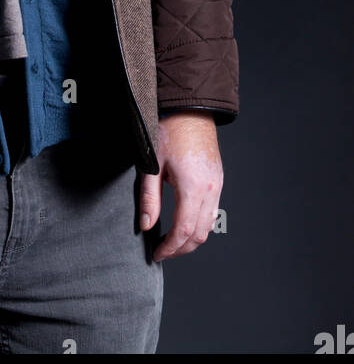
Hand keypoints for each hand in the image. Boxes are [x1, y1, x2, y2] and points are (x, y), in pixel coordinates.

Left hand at [140, 114, 222, 261]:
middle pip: (200, 234)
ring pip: (209, 226)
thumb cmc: (169, 131)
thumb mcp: (152, 165)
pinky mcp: (218, 180)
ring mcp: (217, 185)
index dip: (170, 248)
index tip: (157, 254)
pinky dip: (200, 224)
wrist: (190, 109)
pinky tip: (184, 223)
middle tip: (163, 252)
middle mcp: (211, 190)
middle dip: (181, 248)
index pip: (184, 231)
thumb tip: (146, 225)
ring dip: (192, 239)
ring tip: (172, 241)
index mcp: (194, 188)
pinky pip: (212, 211)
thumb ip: (150, 198)